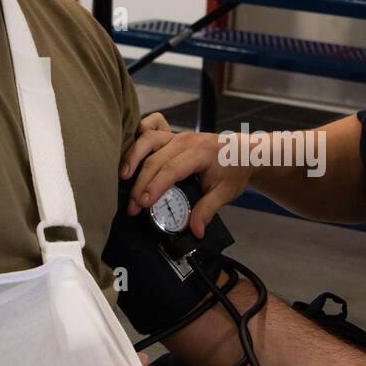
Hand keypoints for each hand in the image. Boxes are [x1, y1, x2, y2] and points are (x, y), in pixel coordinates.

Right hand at [119, 112, 253, 238]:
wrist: (243, 152)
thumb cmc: (234, 170)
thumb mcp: (225, 193)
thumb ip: (207, 211)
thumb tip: (195, 231)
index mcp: (201, 153)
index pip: (172, 169)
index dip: (154, 186)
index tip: (142, 204)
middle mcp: (186, 140)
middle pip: (155, 160)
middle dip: (140, 184)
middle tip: (131, 207)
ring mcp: (178, 135)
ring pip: (148, 141)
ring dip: (132, 158)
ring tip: (122, 178)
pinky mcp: (172, 136)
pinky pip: (149, 134)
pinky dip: (137, 146)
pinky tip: (128, 160)